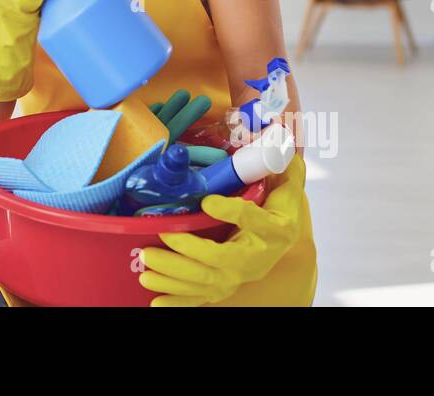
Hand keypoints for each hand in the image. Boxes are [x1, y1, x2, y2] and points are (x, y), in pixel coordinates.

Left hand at [138, 152, 306, 305]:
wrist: (284, 239)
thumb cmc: (280, 206)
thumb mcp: (287, 184)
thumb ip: (281, 161)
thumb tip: (280, 130)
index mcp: (275, 228)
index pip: (252, 218)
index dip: (231, 211)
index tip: (208, 200)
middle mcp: (258, 256)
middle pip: (222, 259)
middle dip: (188, 252)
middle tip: (158, 240)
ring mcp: (241, 275)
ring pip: (207, 281)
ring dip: (174, 277)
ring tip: (146, 267)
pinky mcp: (227, 285)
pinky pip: (201, 298)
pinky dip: (178, 303)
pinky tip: (155, 303)